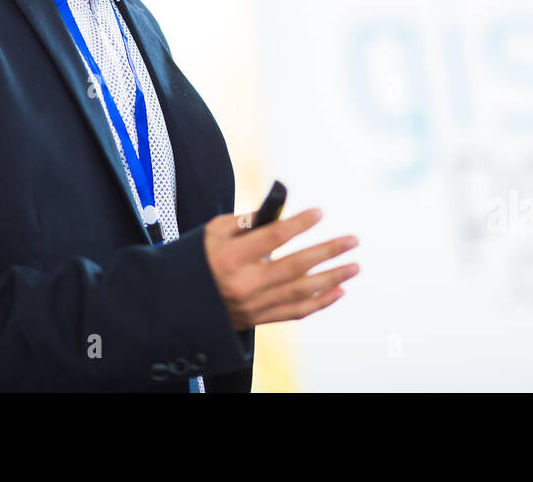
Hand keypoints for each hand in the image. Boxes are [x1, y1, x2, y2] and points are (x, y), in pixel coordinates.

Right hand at [203, 207, 358, 328]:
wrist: (178, 301)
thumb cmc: (198, 257)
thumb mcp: (213, 232)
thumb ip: (247, 222)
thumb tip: (280, 213)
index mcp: (230, 256)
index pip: (272, 238)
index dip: (298, 224)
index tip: (319, 213)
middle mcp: (244, 283)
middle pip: (295, 266)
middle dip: (327, 252)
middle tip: (352, 240)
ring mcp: (253, 305)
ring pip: (300, 292)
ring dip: (332, 278)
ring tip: (354, 266)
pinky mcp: (258, 319)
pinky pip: (295, 312)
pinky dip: (319, 303)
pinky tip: (338, 291)